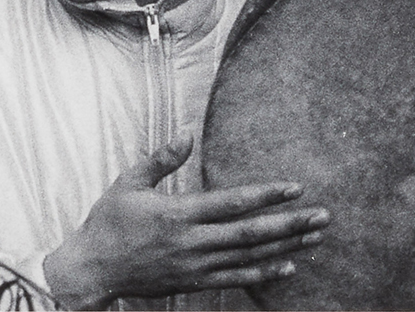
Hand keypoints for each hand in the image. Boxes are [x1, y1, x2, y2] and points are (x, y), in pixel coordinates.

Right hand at [43, 134, 327, 308]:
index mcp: (177, 213)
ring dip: (286, 246)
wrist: (91, 270)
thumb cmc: (109, 222)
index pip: (230, 203)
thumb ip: (161, 159)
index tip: (295, 187)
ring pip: (249, 257)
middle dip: (290, 224)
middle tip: (323, 216)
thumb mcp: (129, 182)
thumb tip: (187, 133)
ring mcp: (195, 265)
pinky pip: (235, 279)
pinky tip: (288, 267)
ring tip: (315, 237)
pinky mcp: (194, 281)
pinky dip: (263, 274)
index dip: (265, 195)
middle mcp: (191, 242)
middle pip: (250, 233)